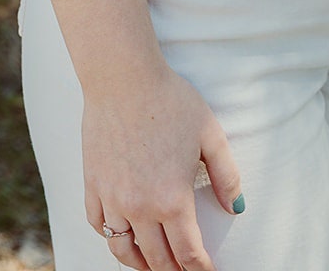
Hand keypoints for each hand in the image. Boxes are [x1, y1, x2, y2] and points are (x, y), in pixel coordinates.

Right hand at [82, 60, 242, 269]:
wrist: (124, 77)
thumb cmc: (170, 100)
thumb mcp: (210, 134)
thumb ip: (227, 175)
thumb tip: (235, 208)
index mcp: (173, 199)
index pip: (188, 254)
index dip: (200, 269)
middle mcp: (140, 207)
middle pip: (157, 260)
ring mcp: (112, 199)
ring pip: (124, 251)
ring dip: (141, 265)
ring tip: (153, 266)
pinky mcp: (92, 185)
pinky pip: (99, 225)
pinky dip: (112, 238)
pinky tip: (122, 236)